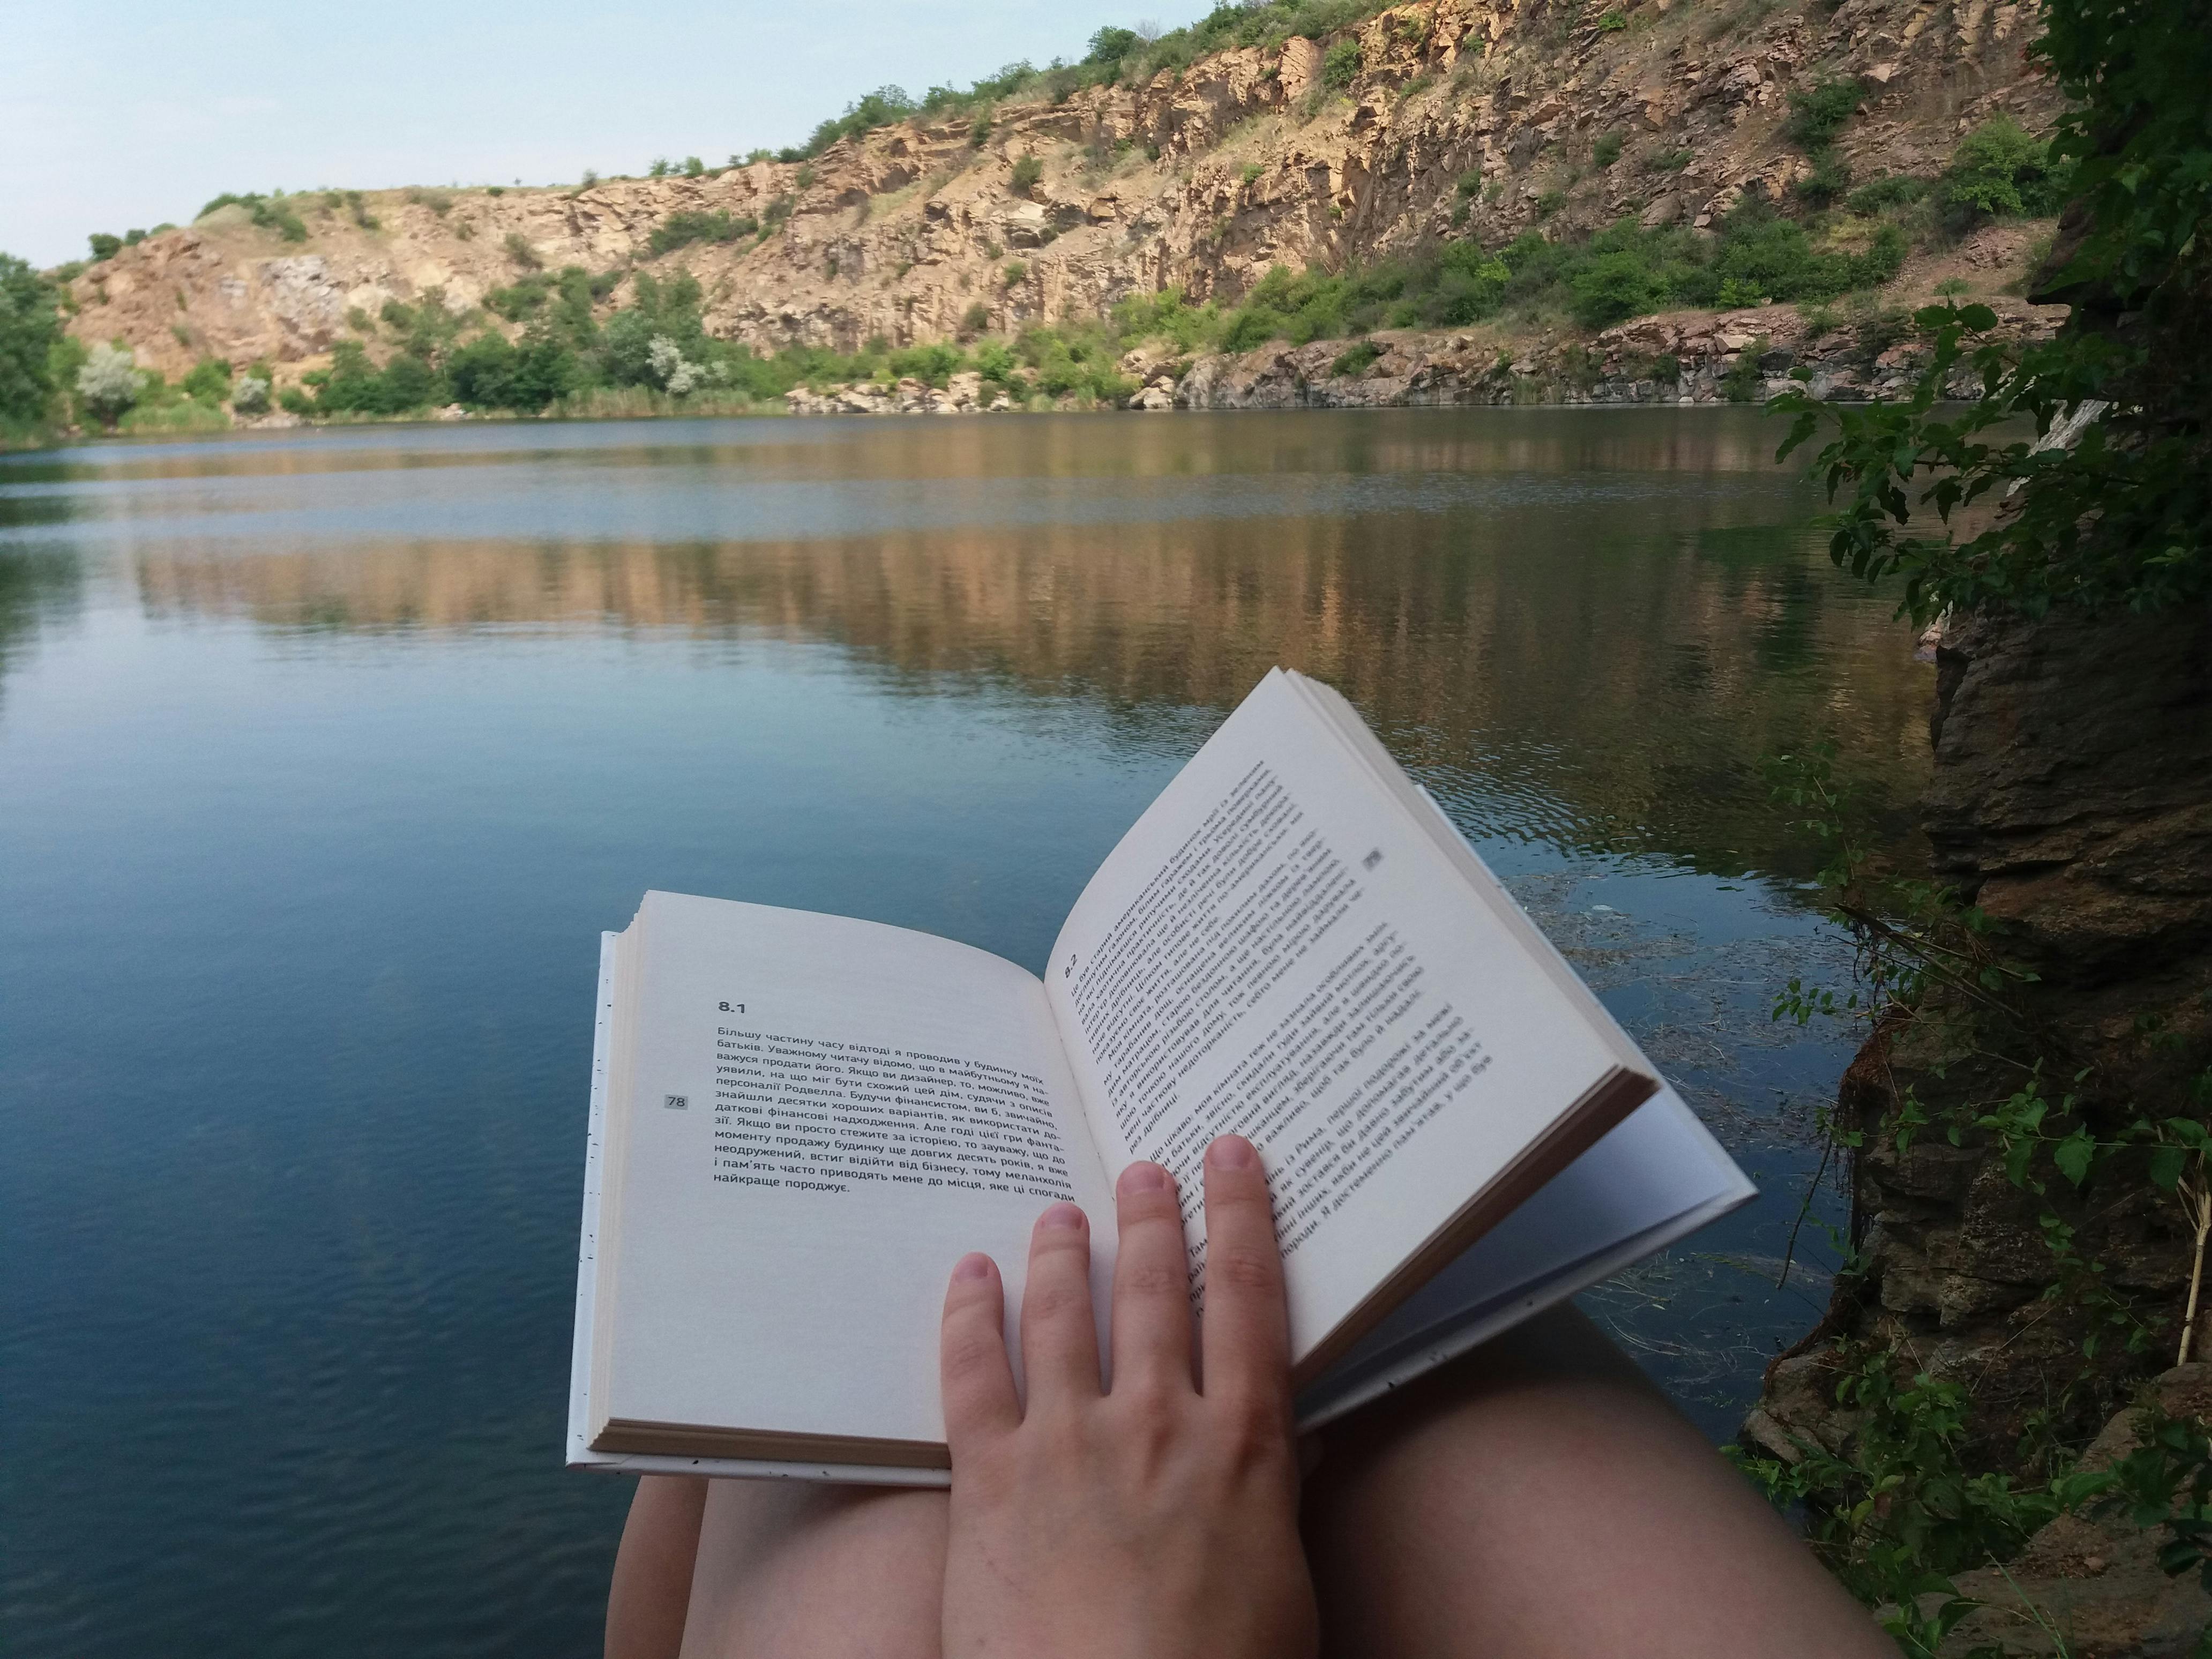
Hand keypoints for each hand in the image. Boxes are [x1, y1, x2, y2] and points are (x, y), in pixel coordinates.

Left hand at [938, 1135, 1317, 1658]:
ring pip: (1064, 1315)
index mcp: (1245, 1445)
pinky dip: (971, 1316)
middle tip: (1141, 1168)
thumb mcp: (1282, 1581)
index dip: (1241, 1217)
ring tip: (1059, 1212)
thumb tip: (1284, 1449)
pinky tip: (971, 1277)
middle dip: (1150, 1219)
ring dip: (1061, 1252)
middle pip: (1156, 1290)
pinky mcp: (991, 1481)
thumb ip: (1273, 1500)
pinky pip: (974, 1374)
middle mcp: (1160, 1422)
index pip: (1249, 1299)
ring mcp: (1070, 1445)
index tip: (1231, 1159)